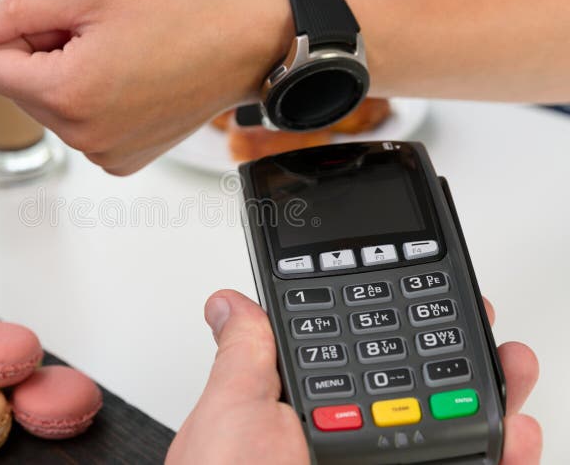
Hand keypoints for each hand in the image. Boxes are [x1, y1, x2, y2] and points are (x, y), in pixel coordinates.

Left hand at [0, 0, 291, 174]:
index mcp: (68, 95)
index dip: (20, 36)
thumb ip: (16, 9)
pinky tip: (131, 85)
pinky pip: (80, 130)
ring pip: (50, 111)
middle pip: (21, 91)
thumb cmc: (178, 16)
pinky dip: (94, 106)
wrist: (241, 48)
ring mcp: (103, 156)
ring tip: (120, 60)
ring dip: (70, 80)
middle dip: (46, 59)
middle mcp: (82, 138)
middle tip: (100, 39)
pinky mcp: (121, 162)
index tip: (62, 25)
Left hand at [167, 289, 540, 464]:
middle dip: (451, 356)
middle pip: (413, 392)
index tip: (419, 295)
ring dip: (489, 397)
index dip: (390, 325)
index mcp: (304, 413)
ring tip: (506, 366)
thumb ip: (245, 355)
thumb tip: (229, 303)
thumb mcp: (232, 409)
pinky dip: (502, 456)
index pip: (357, 358)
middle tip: (477, 329)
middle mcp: (346, 444)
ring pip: (450, 431)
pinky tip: (514, 434)